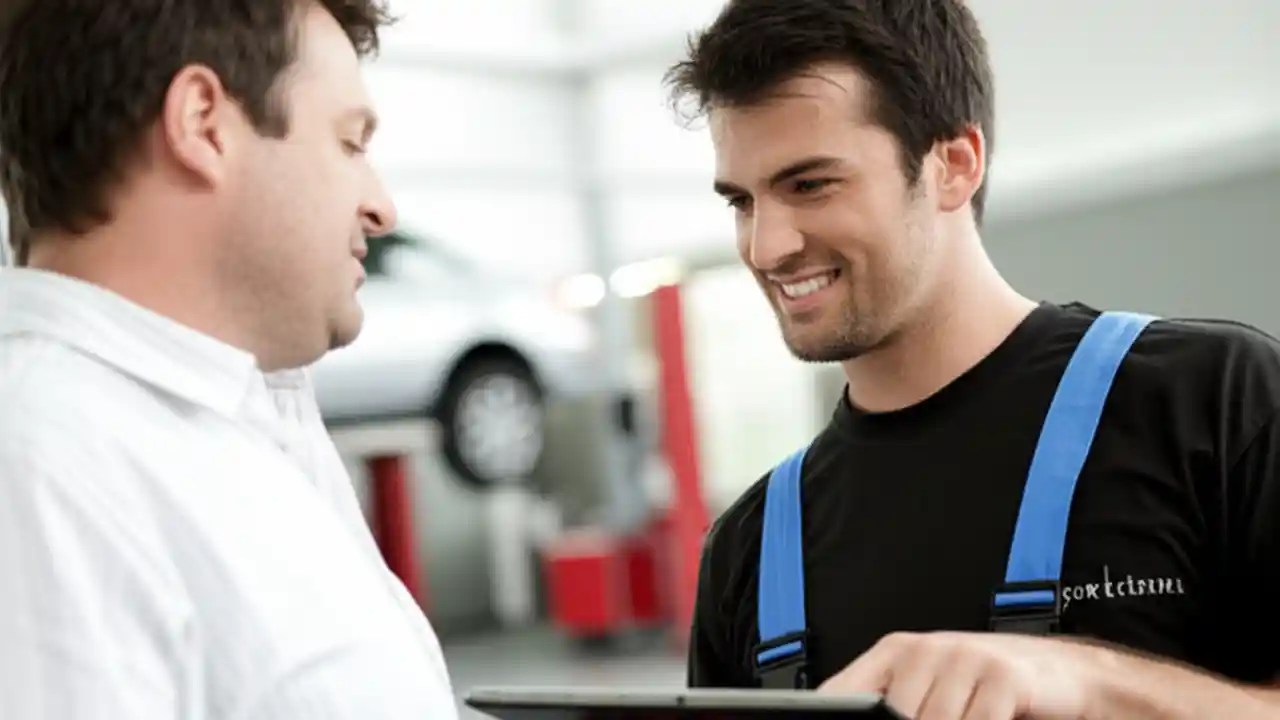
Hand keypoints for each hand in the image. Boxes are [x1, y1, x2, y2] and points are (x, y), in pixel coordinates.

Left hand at [817, 631, 1101, 719]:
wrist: (1061, 672)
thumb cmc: (988, 683)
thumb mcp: (931, 688)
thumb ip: (892, 705)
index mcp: (896, 652)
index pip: (842, 691)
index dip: (835, 717)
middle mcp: (926, 649)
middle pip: (893, 717)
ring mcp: (964, 659)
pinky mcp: (1001, 677)